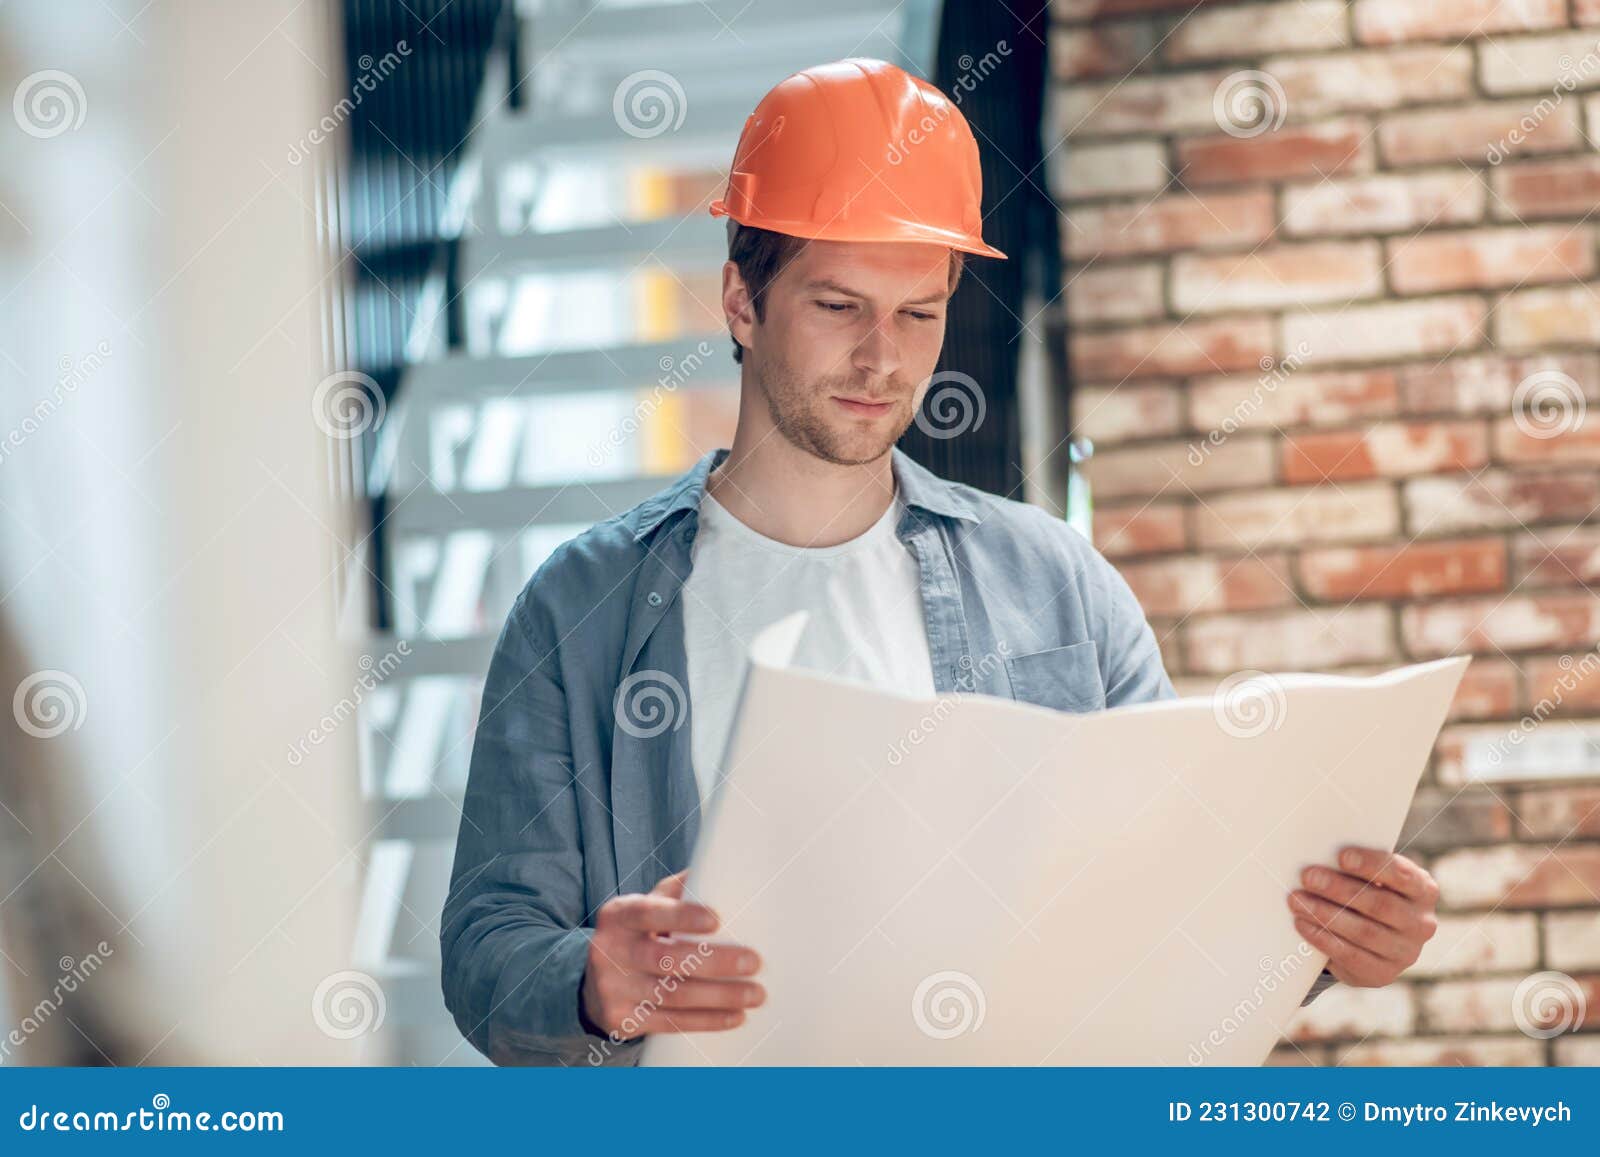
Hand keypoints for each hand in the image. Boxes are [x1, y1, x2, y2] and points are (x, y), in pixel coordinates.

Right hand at [581, 870, 764, 1037]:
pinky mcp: (623, 1021)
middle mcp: (611, 952)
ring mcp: (613, 990)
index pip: (649, 913)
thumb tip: (720, 869)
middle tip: (754, 961)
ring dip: (721, 996)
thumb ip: (677, 892)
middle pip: (666, 959)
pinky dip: (708, 1020)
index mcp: (619, 915)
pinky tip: (735, 1016)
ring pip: (674, 995)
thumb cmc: (637, 935)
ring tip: (755, 993)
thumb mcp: (646, 907)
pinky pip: (671, 1023)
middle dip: (715, 962)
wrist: (594, 984)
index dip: (682, 916)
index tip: (717, 918)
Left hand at [1287, 846, 1438, 987]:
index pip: (1401, 875)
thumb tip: (1319, 853)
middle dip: (1339, 889)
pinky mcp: (1383, 973)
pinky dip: (1323, 938)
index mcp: (1423, 890)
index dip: (1372, 865)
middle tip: (1308, 876)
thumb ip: (1358, 869)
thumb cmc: (1369, 896)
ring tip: (1297, 900)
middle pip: (1379, 904)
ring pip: (1363, 932)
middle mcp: (1421, 923)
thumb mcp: (1373, 880)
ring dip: (1325, 914)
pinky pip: (1350, 955)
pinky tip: (1303, 924)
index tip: (1341, 856)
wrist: (1376, 945)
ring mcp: (1406, 952)